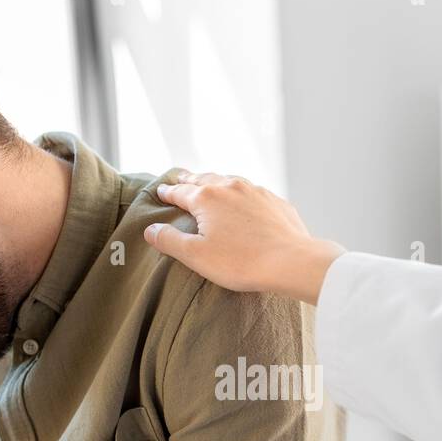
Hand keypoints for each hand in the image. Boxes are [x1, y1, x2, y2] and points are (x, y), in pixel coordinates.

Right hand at [144, 172, 344, 304]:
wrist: (291, 262)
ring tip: (209, 182)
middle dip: (190, 179)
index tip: (161, 191)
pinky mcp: (274, 201)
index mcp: (206, 198)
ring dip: (215, 180)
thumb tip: (151, 229)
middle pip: (203, 179)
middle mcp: (229, 187)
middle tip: (180, 178)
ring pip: (229, 180)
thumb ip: (170, 241)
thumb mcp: (197, 256)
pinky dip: (240, 192)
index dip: (168, 192)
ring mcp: (255, 191)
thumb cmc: (242, 262)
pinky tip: (243, 198)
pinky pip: (251, 191)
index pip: (180, 192)